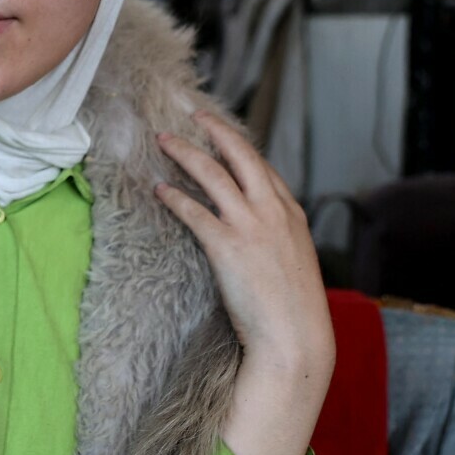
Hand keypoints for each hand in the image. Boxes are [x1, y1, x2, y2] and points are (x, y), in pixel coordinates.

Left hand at [156, 111, 333, 454]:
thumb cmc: (293, 314)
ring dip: (186, 153)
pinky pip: (195, 212)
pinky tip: (159, 190)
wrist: (295, 340)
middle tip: (194, 114)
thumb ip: (277, 243)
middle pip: (242, 157)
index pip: (265, 169)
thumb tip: (256, 240)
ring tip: (164, 140)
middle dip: (216, 131)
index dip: (241, 148)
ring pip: (215, 174)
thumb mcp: (294, 267)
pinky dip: (175, 197)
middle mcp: (274, 213)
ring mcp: (252, 227)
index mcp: (293, 217)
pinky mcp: (229, 246)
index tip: (222, 135)